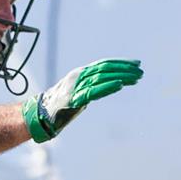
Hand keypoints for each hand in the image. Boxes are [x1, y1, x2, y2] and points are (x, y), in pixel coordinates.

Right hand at [22, 58, 142, 141]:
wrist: (40, 116)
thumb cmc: (60, 106)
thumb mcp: (78, 93)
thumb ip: (91, 87)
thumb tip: (109, 85)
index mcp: (79, 73)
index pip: (103, 64)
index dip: (120, 63)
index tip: (136, 64)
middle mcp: (78, 76)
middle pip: (105, 69)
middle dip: (124, 69)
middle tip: (140, 71)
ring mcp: (75, 87)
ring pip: (102, 78)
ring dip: (121, 77)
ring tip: (136, 77)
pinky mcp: (74, 98)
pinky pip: (94, 91)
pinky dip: (108, 87)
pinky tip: (120, 85)